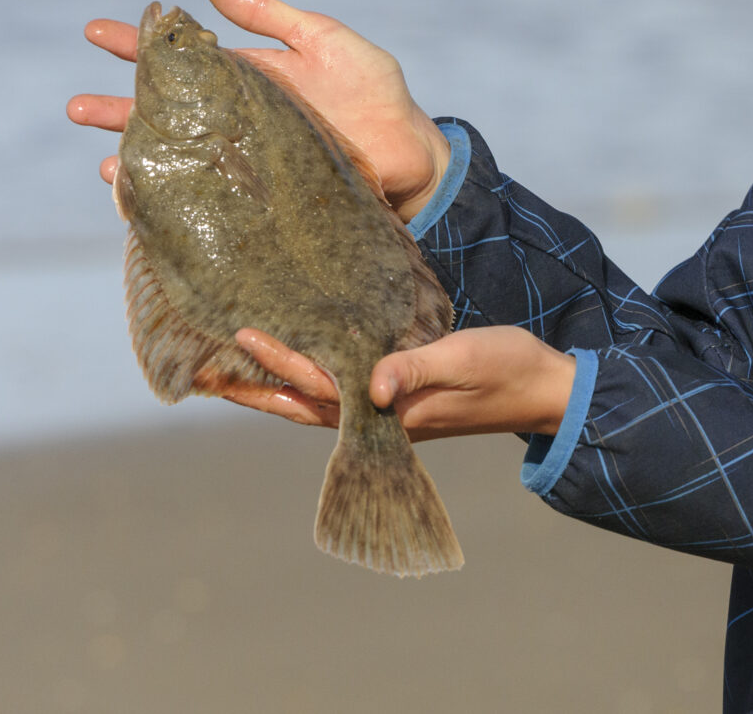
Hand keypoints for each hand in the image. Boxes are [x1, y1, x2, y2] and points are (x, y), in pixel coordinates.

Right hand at [65, 0, 451, 218]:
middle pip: (164, 110)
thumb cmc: (373, 93)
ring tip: (99, 151)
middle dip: (118, 106)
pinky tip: (143, 190)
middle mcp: (233, 118)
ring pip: (174, 152)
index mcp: (244, 76)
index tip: (95, 32)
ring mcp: (240, 157)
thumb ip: (271, 15)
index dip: (137, 44)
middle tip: (75, 107)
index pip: (180, 58)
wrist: (409, 153)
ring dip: (134, 152)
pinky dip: (168, 191)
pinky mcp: (253, 193)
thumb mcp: (324, 40)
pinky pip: (200, 193)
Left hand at [222, 327, 578, 441]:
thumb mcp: (464, 359)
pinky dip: (312, 381)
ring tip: (236, 372)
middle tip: (206, 374)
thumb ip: (417, 369)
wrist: (546, 390)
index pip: (323, 384)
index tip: (243, 335)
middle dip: (257, 390)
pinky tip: (302, 363)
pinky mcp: (403, 400)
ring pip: (319, 402)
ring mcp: (392, 411)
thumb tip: (372, 385)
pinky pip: (343, 394)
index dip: (282, 361)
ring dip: (277, 388)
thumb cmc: (507, 369)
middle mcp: (384, 416)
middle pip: (305, 405)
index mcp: (393, 407)